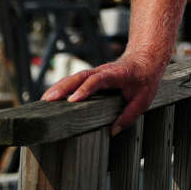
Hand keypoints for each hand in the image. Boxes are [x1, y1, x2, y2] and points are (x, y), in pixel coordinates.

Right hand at [41, 55, 164, 134]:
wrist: (146, 58)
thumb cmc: (145, 78)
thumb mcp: (144, 99)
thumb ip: (129, 115)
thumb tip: (113, 131)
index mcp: (117, 74)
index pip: (98, 80)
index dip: (85, 89)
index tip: (73, 100)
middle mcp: (103, 71)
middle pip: (80, 77)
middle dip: (63, 88)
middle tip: (48, 100)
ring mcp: (96, 73)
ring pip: (75, 77)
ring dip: (59, 87)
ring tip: (44, 101)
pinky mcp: (92, 76)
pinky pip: (75, 80)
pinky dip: (63, 87)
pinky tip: (51, 98)